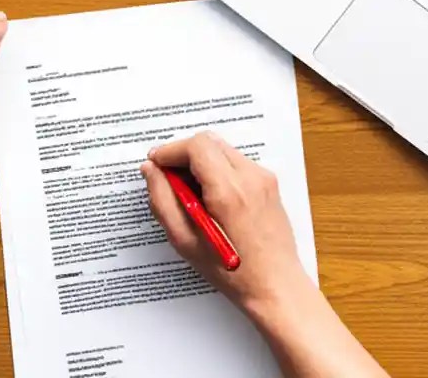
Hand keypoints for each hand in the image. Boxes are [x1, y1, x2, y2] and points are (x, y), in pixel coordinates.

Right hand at [140, 133, 314, 317]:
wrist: (275, 285)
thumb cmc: (233, 272)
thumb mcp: (185, 240)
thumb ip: (163, 200)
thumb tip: (151, 171)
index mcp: (228, 191)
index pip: (196, 146)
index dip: (170, 151)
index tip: (156, 164)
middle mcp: (250, 178)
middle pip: (209, 142)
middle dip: (183, 154)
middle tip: (168, 179)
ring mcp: (264, 179)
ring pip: (223, 150)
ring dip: (201, 162)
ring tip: (189, 194)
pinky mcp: (269, 184)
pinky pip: (237, 163)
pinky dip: (218, 170)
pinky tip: (210, 199)